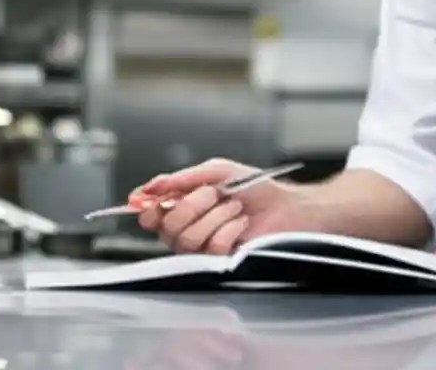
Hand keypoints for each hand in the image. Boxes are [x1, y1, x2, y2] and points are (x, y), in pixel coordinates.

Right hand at [134, 158, 309, 254]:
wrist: (287, 205)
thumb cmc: (255, 188)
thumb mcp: (218, 171)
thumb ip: (184, 178)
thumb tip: (149, 187)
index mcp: (181, 209)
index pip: (148, 216)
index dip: (148, 208)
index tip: (158, 197)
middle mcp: (186, 232)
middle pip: (166, 227)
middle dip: (193, 205)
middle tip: (216, 194)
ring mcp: (202, 250)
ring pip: (187, 240)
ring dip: (216, 216)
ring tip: (235, 208)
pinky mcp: (220, 263)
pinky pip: (211, 249)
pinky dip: (229, 230)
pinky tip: (241, 224)